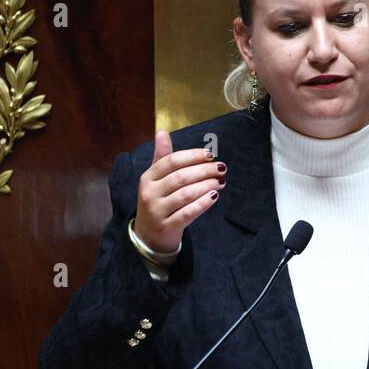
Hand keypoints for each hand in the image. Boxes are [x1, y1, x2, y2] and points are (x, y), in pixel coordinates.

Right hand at [132, 129, 225, 252]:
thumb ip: (162, 157)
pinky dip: (202, 204)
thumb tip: (162, 132)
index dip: (192, 156)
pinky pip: (187, 213)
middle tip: (221, 168)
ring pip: (185, 194)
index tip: (210, 154)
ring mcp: (157, 211)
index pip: (171, 161)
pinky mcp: (167, 227)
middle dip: (204, 171)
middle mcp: (150, 193)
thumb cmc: (157, 202)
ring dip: (206, 186)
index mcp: (148, 177)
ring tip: (220, 182)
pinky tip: (214, 196)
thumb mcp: (155, 180)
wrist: (148, 237)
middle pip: (180, 177)